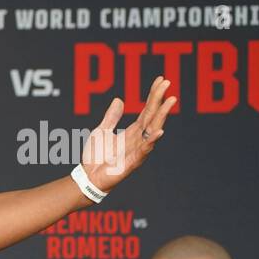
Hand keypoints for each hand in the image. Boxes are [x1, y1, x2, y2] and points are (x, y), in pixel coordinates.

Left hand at [81, 74, 175, 189]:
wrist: (87, 178)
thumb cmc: (95, 157)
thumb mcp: (101, 131)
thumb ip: (111, 117)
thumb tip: (119, 99)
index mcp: (132, 132)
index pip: (147, 110)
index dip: (154, 95)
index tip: (161, 80)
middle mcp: (138, 139)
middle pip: (152, 116)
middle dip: (160, 100)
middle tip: (168, 83)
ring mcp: (137, 150)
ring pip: (153, 130)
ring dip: (162, 116)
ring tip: (170, 100)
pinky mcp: (132, 163)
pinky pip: (144, 151)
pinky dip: (151, 141)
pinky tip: (159, 131)